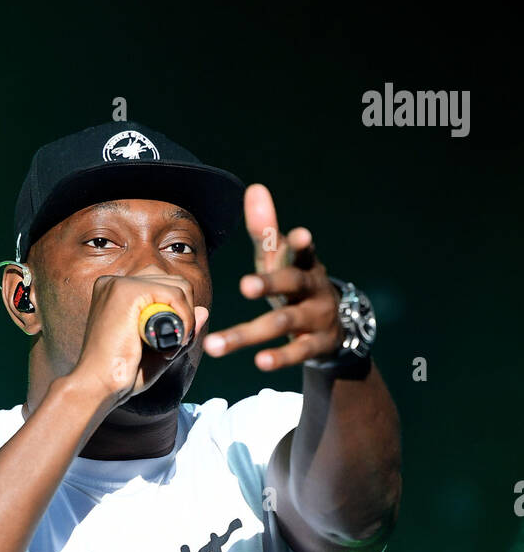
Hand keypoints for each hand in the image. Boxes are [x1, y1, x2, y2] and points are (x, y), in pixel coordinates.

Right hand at [72, 272, 208, 405]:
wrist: (98, 386)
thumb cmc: (122, 373)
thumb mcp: (157, 349)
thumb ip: (179, 328)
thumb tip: (204, 309)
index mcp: (116, 292)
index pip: (161, 284)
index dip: (177, 310)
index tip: (172, 341)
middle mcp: (115, 282)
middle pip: (173, 280)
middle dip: (185, 311)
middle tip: (176, 343)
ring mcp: (120, 284)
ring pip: (178, 285)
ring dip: (186, 316)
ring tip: (174, 344)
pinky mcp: (128, 292)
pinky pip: (174, 295)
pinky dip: (183, 317)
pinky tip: (175, 339)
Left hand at [203, 184, 343, 370]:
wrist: (333, 326)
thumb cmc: (296, 285)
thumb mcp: (282, 260)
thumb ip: (266, 230)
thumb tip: (254, 188)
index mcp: (304, 262)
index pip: (302, 250)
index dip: (300, 244)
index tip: (299, 236)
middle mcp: (313, 287)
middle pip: (291, 283)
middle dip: (269, 284)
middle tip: (244, 285)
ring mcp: (318, 316)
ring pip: (284, 323)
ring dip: (251, 333)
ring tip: (218, 344)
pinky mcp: (318, 343)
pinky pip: (299, 351)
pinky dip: (280, 357)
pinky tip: (259, 362)